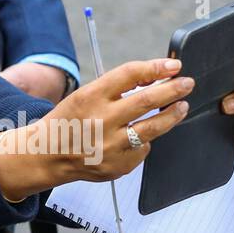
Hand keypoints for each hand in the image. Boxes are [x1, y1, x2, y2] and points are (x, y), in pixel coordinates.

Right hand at [0, 58, 192, 199]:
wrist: (47, 155)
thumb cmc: (69, 120)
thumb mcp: (83, 96)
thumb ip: (115, 89)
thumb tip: (154, 79)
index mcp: (90, 96)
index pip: (129, 75)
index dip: (155, 68)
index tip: (173, 66)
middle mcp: (101, 120)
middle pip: (148, 100)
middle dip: (173, 89)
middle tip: (186, 83)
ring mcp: (111, 145)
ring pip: (154, 128)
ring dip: (172, 115)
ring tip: (181, 106)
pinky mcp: (118, 165)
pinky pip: (142, 149)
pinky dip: (144, 141)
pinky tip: (138, 137)